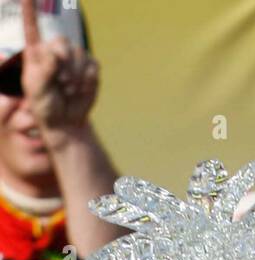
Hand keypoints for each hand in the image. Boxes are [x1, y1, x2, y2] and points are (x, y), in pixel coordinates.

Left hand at [19, 0, 98, 133]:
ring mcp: (74, 59)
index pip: (32, 27)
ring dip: (76, 76)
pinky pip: (93, 65)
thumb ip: (43, 71)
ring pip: (80, 54)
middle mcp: (55, 51)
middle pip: (62, 42)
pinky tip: (81, 90)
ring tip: (70, 90)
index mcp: (36, 52)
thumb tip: (55, 56)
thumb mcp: (37, 90)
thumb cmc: (46, 107)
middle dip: (65, 63)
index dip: (30, 10)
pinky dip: (88, 80)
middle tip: (63, 83)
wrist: (66, 122)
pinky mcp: (89, 69)